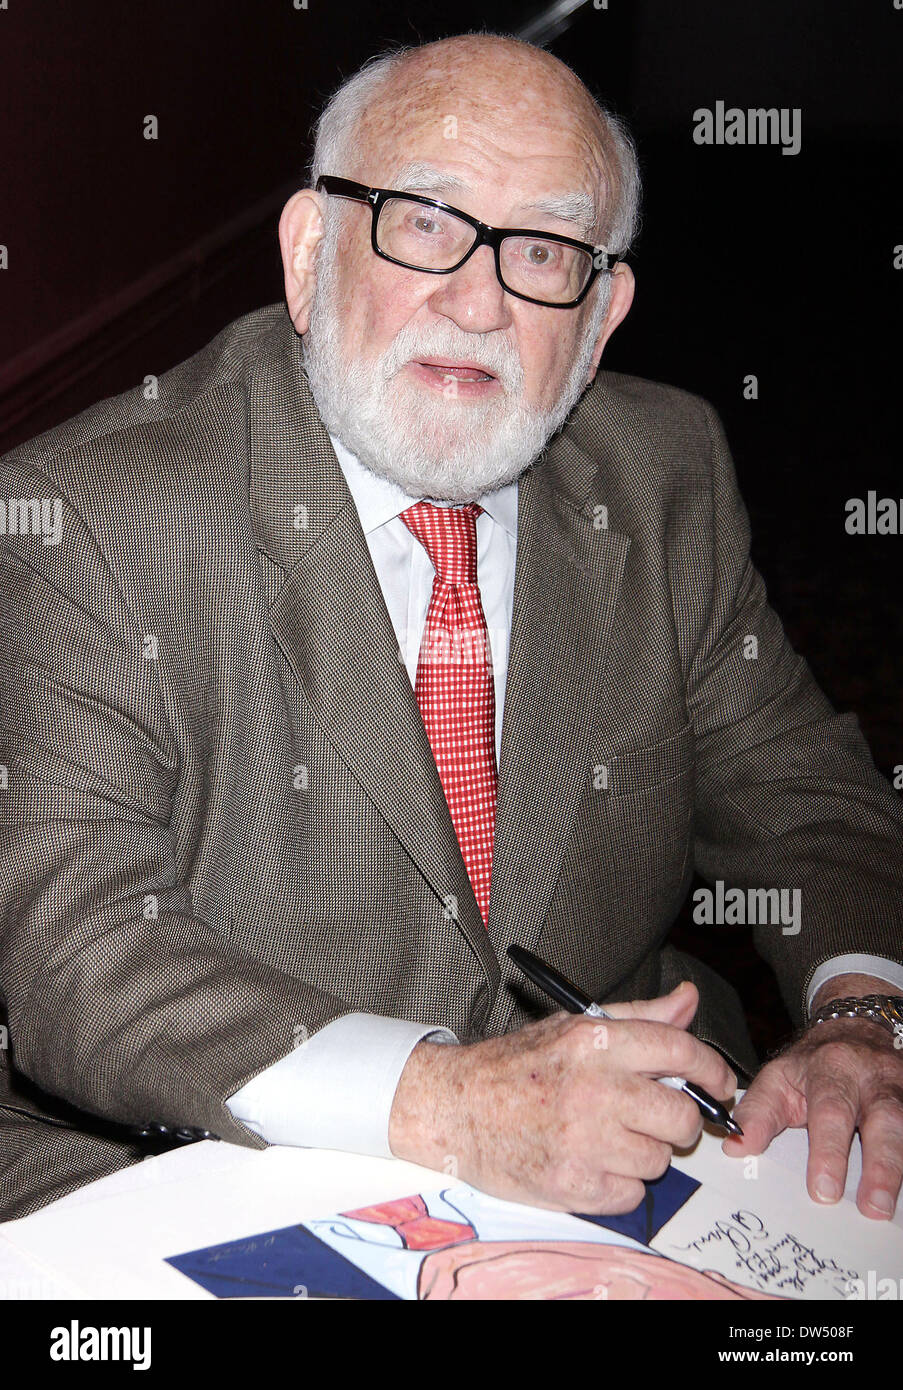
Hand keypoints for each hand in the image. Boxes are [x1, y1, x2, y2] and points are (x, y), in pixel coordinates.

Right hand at [389, 980, 736, 1214]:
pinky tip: (592, 1162)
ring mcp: (584, 1141)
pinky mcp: (574, 1185)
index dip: (712, 1069)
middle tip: (655, 1116)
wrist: (457, 1109)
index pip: (680, 1051)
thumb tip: (689, 1000)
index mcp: (595, 1042)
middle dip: (677, 1120)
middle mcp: (594, 1089)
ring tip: (608, 1137)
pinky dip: (619, 1184)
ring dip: (644, 1153)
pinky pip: (632, 1194)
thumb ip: (639, 1016)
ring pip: (659, 1159)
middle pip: (681, 1116)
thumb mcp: (574, 1025)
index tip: (720, 1082)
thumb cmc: (515, 1067)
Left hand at [723, 987, 902, 1219]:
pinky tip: (901, 1191)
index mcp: (832, 1069)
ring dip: (897, 1168)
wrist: (858, 1029)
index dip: (827, 1152)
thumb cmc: (815, 1063)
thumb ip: (759, 1112)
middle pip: (884, 1120)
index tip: (823, 1191)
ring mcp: (900, 1090)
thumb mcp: (780, 1077)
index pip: (830, 1110)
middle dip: (880, 1166)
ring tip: (885, 1208)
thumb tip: (736, 1149)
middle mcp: (872, 1080)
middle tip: (870, 1207)